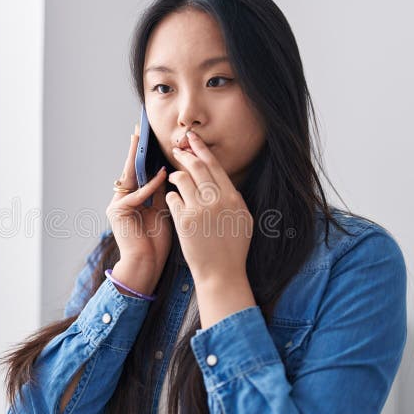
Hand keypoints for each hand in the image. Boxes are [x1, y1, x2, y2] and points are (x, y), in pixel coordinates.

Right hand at [105, 122, 172, 294]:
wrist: (146, 266)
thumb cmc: (157, 243)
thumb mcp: (163, 211)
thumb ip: (162, 192)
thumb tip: (170, 171)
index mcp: (132, 199)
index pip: (139, 172)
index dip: (144, 155)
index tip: (148, 137)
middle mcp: (121, 199)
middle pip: (130, 169)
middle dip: (135, 149)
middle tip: (139, 129)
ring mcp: (117, 205)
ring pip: (130, 176)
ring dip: (137, 158)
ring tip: (142, 140)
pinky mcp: (117, 211)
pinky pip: (136, 194)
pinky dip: (150, 185)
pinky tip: (162, 175)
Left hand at [165, 130, 252, 284]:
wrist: (221, 273)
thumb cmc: (233, 249)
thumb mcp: (243, 220)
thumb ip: (234, 199)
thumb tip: (225, 184)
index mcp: (233, 197)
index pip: (215, 166)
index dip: (202, 150)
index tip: (193, 140)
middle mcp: (217, 200)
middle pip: (197, 167)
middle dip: (185, 155)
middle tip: (177, 150)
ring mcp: (200, 209)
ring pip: (182, 178)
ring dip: (175, 175)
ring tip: (173, 177)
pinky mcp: (184, 221)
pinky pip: (172, 198)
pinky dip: (171, 196)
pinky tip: (172, 200)